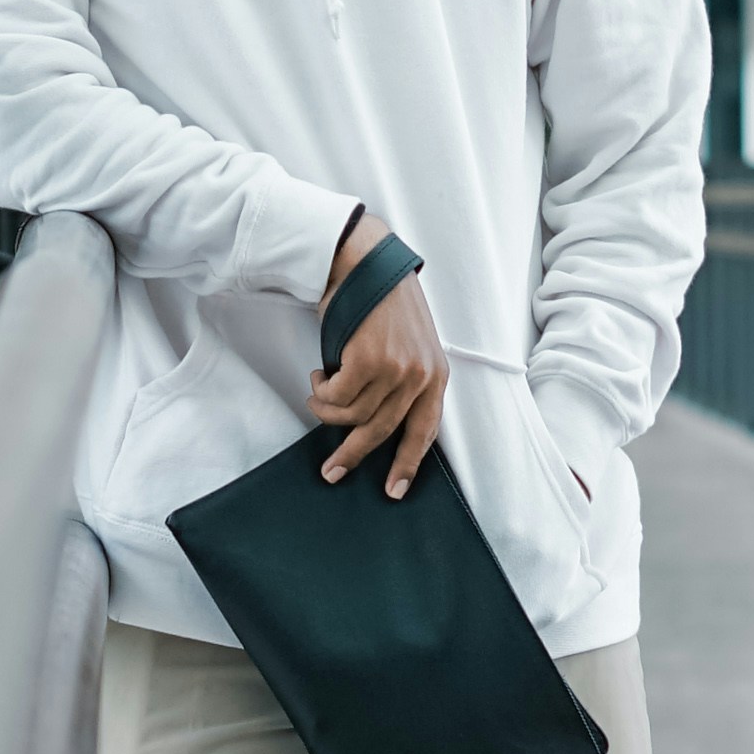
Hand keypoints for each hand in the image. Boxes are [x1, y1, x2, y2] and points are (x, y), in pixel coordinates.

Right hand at [313, 209, 450, 499]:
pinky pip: (335, 397)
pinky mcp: (367, 362)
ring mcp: (395, 370)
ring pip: (352, 416)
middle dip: (353, 456)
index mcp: (436, 374)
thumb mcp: (410, 344)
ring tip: (318, 395)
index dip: (408, 463)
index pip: (425, 431)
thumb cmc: (382, 301)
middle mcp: (420, 376)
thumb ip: (403, 381)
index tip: (394, 490)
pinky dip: (321, 392)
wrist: (366, 263)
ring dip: (326, 410)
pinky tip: (318, 376)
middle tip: (332, 473)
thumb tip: (376, 423)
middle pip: (383, 432)